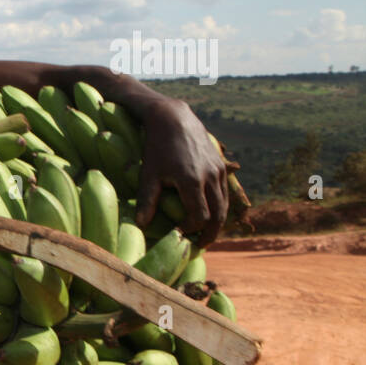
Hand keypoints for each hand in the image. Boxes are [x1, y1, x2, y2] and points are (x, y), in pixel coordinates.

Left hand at [135, 99, 229, 245]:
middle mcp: (210, 177)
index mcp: (191, 181)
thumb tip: (141, 225)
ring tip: (206, 234)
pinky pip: (224, 191)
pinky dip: (219, 206)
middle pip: (218, 215)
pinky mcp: (220, 164)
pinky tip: (210, 213)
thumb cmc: (156, 147)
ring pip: (224, 204)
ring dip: (217, 221)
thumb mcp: (149, 173)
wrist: (174, 118)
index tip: (180, 235)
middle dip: (211, 233)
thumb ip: (147, 200)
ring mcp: (218, 170)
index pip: (200, 217)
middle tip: (201, 246)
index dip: (191, 230)